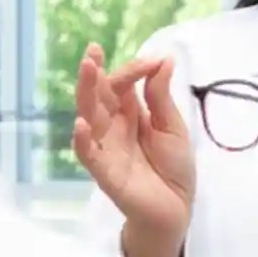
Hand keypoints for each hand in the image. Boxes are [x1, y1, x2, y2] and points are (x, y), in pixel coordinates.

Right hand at [72, 43, 194, 242]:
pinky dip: (82, 140)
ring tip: (88, 70)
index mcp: (130, 112)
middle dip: (95, 73)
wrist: (177, 206)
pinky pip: (88, 155)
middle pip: (98, 96)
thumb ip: (161, 96)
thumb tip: (163, 59)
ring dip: (86, 94)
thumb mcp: (172, 126)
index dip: (134, 70)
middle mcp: (113, 126)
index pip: (123, 84)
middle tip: (93, 51)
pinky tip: (80, 123)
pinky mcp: (105, 172)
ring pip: (89, 117)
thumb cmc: (173, 166)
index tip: (153, 61)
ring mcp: (106, 147)